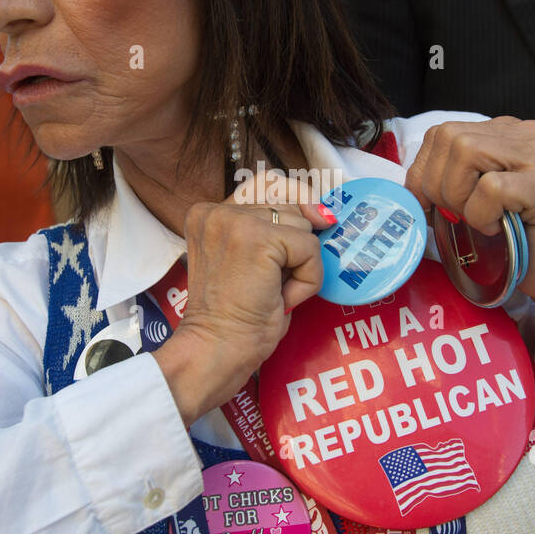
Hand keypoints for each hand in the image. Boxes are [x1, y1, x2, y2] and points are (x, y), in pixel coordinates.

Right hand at [155, 170, 333, 425]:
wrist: (219, 349)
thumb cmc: (237, 317)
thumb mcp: (253, 261)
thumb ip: (276, 229)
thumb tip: (325, 212)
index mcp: (208, 212)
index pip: (267, 184)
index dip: (294, 205)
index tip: (302, 233)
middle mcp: (217, 209)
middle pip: (289, 202)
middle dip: (295, 243)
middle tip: (273, 281)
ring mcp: (236, 221)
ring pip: (302, 226)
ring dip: (301, 264)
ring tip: (273, 293)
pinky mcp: (258, 238)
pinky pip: (309, 248)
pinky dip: (308, 279)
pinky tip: (282, 299)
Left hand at [404, 118, 534, 344]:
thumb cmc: (510, 239)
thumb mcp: (467, 199)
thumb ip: (442, 179)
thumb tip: (406, 188)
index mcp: (503, 132)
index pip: (440, 134)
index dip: (423, 173)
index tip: (433, 205)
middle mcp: (524, 134)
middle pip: (449, 137)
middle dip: (438, 186)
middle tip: (459, 216)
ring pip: (466, 152)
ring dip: (459, 198)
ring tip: (480, 220)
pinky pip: (491, 187)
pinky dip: (482, 214)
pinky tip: (497, 228)